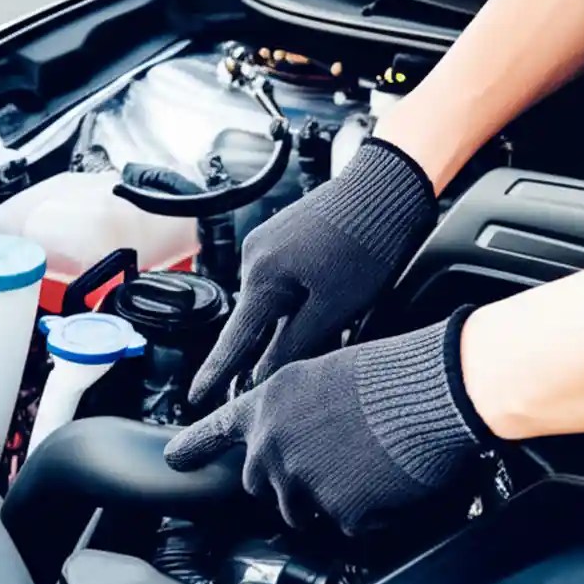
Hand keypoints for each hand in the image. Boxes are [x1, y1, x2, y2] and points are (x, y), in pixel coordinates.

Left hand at [167, 309, 491, 534]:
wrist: (435, 389)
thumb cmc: (392, 372)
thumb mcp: (324, 374)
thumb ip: (293, 409)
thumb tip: (292, 434)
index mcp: (269, 402)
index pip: (218, 429)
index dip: (194, 446)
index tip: (176, 460)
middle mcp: (273, 443)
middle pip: (259, 482)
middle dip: (286, 479)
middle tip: (329, 459)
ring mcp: (301, 480)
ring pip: (299, 509)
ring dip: (324, 497)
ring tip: (362, 464)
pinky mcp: (336, 510)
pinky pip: (346, 524)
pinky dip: (367, 511)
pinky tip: (385, 480)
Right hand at [188, 138, 438, 403]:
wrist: (387, 186)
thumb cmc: (368, 242)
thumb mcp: (335, 308)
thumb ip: (295, 345)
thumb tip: (264, 377)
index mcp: (263, 277)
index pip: (234, 341)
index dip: (217, 375)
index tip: (196, 398)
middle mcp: (255, 258)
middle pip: (253, 322)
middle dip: (260, 353)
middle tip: (266, 385)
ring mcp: (267, 244)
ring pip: (271, 302)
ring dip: (287, 324)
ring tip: (323, 332)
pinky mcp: (283, 237)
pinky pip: (281, 281)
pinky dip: (295, 301)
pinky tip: (323, 304)